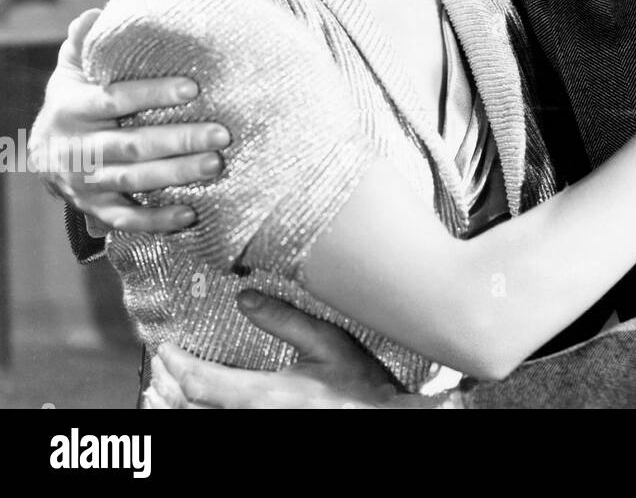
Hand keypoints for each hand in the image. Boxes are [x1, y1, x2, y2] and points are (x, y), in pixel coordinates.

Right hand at [29, 8, 227, 233]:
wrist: (42, 154)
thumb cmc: (74, 101)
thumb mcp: (71, 71)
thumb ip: (82, 44)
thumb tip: (94, 16)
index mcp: (72, 108)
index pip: (113, 100)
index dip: (151, 94)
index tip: (192, 87)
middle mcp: (76, 148)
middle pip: (132, 145)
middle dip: (179, 140)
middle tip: (222, 133)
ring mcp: (84, 182)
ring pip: (133, 181)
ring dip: (176, 174)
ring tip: (216, 165)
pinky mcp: (94, 208)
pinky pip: (126, 219)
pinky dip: (156, 220)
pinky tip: (190, 214)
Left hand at [147, 292, 404, 408]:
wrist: (379, 421)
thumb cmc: (358, 387)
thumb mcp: (327, 343)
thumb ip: (284, 319)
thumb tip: (245, 297)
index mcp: (261, 394)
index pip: (198, 381)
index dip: (174, 364)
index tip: (165, 345)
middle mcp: (248, 420)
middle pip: (188, 407)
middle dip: (165, 383)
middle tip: (159, 361)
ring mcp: (252, 431)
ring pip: (194, 424)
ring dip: (171, 405)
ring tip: (159, 388)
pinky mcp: (260, 435)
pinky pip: (212, 431)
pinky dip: (191, 418)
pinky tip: (188, 410)